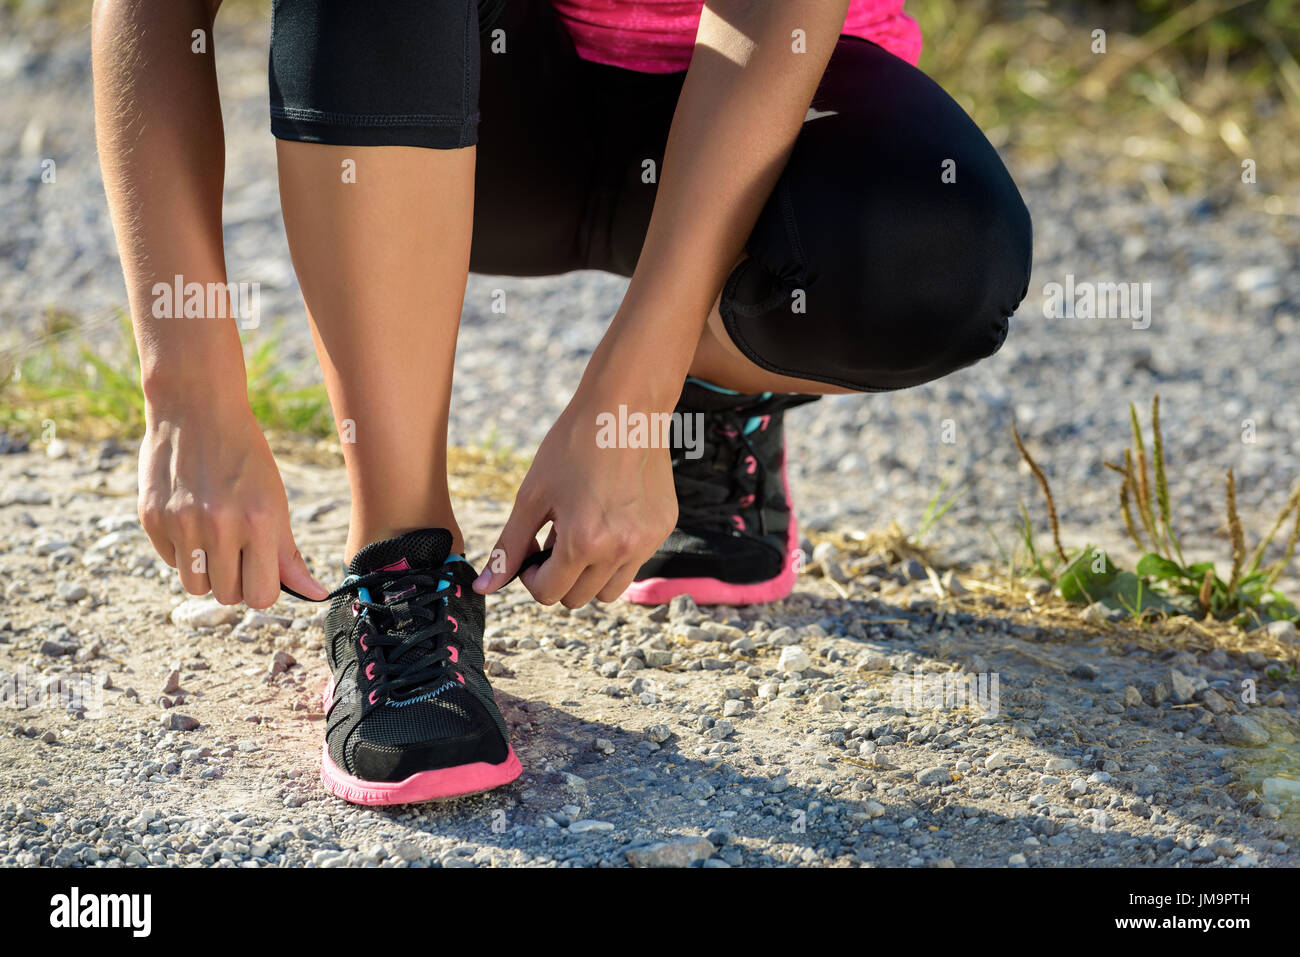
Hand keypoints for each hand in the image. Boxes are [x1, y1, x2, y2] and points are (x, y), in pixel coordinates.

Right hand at [137, 397, 327, 607]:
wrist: (197, 409)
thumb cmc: (245, 458)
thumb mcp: (275, 502)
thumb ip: (288, 555)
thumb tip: (316, 595)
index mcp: (259, 522)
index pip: (261, 596)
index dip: (262, 589)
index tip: (260, 571)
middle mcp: (219, 526)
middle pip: (226, 596)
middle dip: (234, 581)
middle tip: (237, 550)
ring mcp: (181, 523)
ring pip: (195, 586)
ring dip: (206, 572)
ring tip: (213, 538)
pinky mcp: (151, 519)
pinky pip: (170, 561)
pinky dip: (182, 551)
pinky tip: (190, 519)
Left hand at [474, 388, 677, 606]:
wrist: (625, 409)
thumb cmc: (573, 445)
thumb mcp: (532, 496)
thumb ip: (509, 546)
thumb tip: (484, 588)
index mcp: (583, 542)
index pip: (549, 594)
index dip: (531, 577)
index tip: (532, 551)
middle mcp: (620, 549)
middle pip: (578, 598)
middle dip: (559, 577)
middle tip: (553, 540)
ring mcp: (647, 542)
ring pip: (609, 591)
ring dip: (589, 575)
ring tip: (581, 534)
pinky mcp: (663, 529)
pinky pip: (633, 563)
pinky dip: (615, 554)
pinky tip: (607, 517)